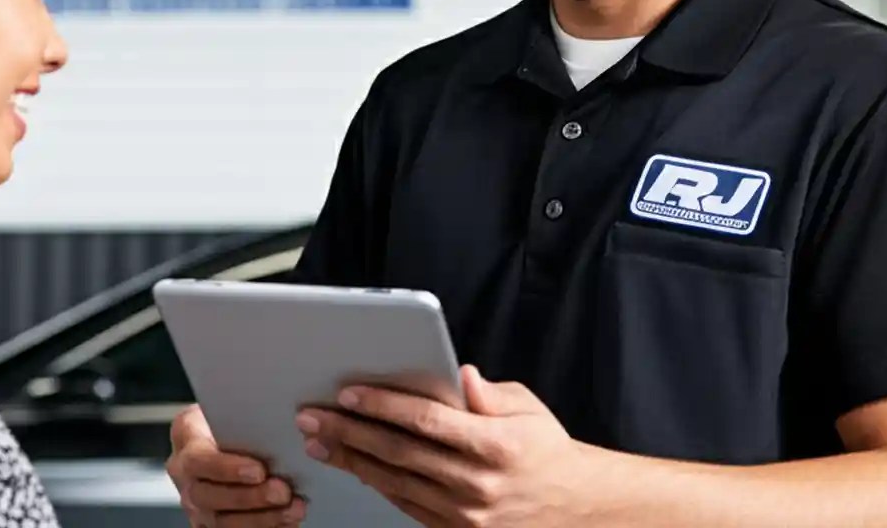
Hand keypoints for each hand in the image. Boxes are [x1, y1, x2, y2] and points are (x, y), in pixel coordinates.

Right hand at [167, 404, 307, 526]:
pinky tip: (286, 521)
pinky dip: (263, 527)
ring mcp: (193, 501)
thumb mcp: (234, 404)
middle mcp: (183, 472)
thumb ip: (248, 413)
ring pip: (221, 520)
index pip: (200, 459)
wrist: (222, 430)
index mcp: (185, 436)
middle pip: (209, 495)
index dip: (228, 469)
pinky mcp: (207, 521)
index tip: (259, 471)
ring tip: (293, 508)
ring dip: (261, 518)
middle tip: (282, 491)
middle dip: (250, 497)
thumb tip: (288, 418)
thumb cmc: (232, 414)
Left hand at [294, 366, 590, 526]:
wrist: (573, 509)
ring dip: (351, 460)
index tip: (348, 394)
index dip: (383, 405)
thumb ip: (489, 393)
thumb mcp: (528, 408)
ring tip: (319, 442)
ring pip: (394, 482)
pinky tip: (353, 466)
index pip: (426, 420)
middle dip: (349, 432)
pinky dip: (375, 484)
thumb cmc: (546, 450)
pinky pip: (405, 504)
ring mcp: (464, 514)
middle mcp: (476, 483)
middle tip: (313, 417)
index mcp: (494, 444)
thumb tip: (459, 374)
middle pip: (399, 452)